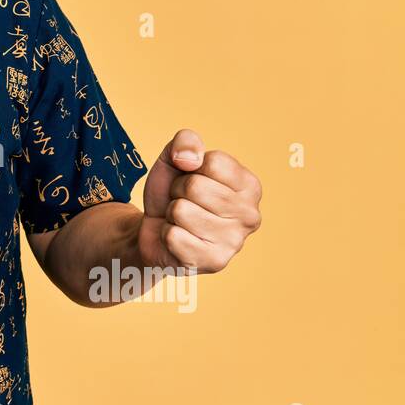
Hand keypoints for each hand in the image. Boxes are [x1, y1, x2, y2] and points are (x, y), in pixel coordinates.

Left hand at [135, 128, 261, 272]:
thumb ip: (185, 141)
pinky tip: (178, 239)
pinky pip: (173, 236)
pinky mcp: (214, 263)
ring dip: (172, 214)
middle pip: (195, 186)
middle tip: (182, 202)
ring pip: (181, 211)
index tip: (191, 179)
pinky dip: (167, 235)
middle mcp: (250, 215)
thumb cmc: (172, 192)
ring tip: (181, 221)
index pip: (212, 162)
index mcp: (250, 185)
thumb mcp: (175, 158)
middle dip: (177, 192)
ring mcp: (234, 242)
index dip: (189, 168)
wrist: (153, 228)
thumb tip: (190, 159)